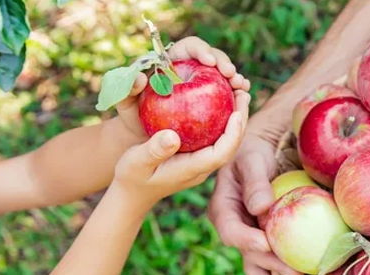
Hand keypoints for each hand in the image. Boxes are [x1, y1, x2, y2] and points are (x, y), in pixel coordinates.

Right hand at [112, 90, 249, 211]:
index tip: (237, 111)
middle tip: (243, 92)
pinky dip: (221, 120)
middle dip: (240, 120)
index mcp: (191, 169)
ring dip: (234, 119)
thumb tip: (173, 136)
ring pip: (226, 142)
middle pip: (230, 145)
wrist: (131, 194)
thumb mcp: (136, 161)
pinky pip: (215, 139)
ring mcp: (200, 164)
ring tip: (238, 93)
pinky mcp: (196, 158)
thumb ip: (154, 150)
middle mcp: (201, 168)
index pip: (221, 153)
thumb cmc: (131, 176)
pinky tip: (219, 101)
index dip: (233, 133)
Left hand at [113, 36, 250, 141]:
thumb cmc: (134, 115)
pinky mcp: (212, 101)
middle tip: (230, 75)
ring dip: (235, 80)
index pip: (192, 46)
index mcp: (173, 59)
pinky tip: (243, 100)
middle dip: (225, 63)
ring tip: (241, 88)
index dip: (202, 50)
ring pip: (224, 75)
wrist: (145, 133)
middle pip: (213, 57)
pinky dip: (237, 96)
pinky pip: (227, 96)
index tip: (208, 62)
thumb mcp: (126, 102)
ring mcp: (204, 84)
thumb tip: (141, 77)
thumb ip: (127, 89)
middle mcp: (192, 67)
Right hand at [208, 116, 303, 274]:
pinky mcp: (268, 243)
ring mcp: (251, 239)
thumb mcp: (251, 160)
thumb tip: (260, 207)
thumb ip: (254, 182)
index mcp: (223, 210)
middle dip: (270, 267)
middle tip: (294, 273)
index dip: (246, 240)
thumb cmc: (254, 152)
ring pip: (259, 267)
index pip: (231, 230)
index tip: (265, 244)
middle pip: (249, 254)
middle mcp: (236, 229)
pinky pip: (275, 263)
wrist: (263, 152)